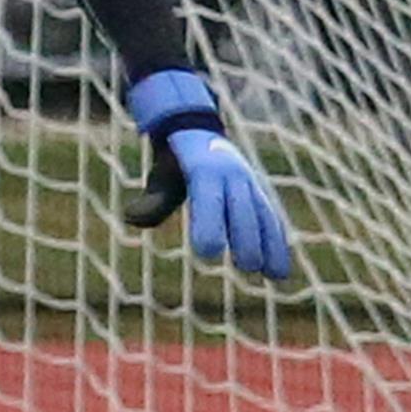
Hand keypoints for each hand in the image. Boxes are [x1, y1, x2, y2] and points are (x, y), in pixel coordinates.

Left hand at [122, 69, 292, 280]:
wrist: (200, 135)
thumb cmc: (175, 164)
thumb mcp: (160, 176)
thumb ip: (152, 200)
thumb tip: (130, 218)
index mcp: (204, 168)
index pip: (207, 196)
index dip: (209, 223)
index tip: (208, 253)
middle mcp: (232, 175)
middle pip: (242, 208)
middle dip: (246, 237)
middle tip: (246, 267)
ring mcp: (250, 185)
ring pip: (264, 214)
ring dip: (271, 245)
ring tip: (275, 276)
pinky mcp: (261, 196)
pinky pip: (272, 219)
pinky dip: (278, 243)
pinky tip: (280, 270)